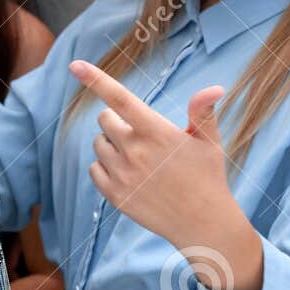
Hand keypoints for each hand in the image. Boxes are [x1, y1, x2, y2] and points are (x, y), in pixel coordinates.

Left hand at [70, 60, 260, 289]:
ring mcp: (122, 174)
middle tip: (139, 134)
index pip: (120, 99)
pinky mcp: (114, 195)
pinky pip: (94, 169)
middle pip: (105, 120)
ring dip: (111, 144)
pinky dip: (105, 167)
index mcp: (156, 132)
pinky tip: (129, 174)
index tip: (75, 65)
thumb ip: (202, 112)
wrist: (203, 224)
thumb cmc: (208, 177)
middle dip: (116, 121)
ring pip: (98, 144)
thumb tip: (214, 87)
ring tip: (138, 157)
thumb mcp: (209, 142)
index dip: (96, 79)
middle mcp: (134, 151)